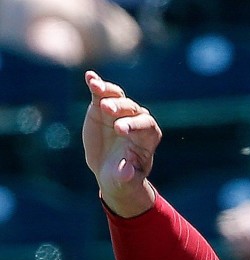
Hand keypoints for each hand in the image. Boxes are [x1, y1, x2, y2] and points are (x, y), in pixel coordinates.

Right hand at [82, 70, 159, 217]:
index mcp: (147, 138)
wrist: (110, 171)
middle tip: (107, 110)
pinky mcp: (102, 107)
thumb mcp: (125, 181)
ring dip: (108, 91)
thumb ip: (127, 176)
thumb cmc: (122, 178)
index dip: (135, 124)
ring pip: (117, 96)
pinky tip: (89, 77)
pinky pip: (101, 93)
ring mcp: (119, 112)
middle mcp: (136, 121)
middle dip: (120, 108)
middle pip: (132, 109)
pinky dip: (96, 84)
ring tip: (96, 87)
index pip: (147, 125)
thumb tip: (127, 172)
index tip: (120, 129)